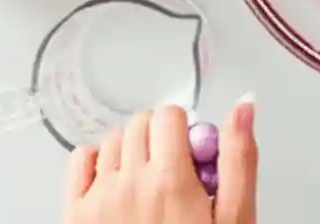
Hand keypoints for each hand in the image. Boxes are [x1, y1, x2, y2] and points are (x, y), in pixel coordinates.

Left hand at [63, 101, 258, 223]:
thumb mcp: (235, 220)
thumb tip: (244, 107)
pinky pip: (80, 161)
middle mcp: (128, 184)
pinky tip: (117, 182)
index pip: (169, 116)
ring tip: (149, 183)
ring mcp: (97, 199)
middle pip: (140, 124)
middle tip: (176, 171)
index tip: (194, 155)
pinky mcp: (75, 215)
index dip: (186, 130)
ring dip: (132, 150)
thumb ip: (239, 158)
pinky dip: (96, 161)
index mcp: (170, 181)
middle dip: (161, 137)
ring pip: (112, 140)